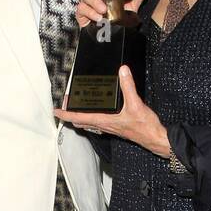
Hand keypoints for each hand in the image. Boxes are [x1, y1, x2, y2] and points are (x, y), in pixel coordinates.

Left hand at [55, 66, 169, 156]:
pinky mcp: (115, 128)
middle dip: (70, 113)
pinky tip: (95, 113)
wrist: (154, 138)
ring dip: (79, 116)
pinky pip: (97, 124)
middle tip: (64, 105)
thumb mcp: (136, 104)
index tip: (56, 110)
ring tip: (74, 107)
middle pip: (80, 121)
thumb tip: (123, 71)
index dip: (65, 114)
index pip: (78, 117)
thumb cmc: (145, 126)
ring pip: (88, 124)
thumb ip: (128, 86)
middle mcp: (104, 126)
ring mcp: (109, 128)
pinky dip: (90, 118)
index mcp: (104, 121)